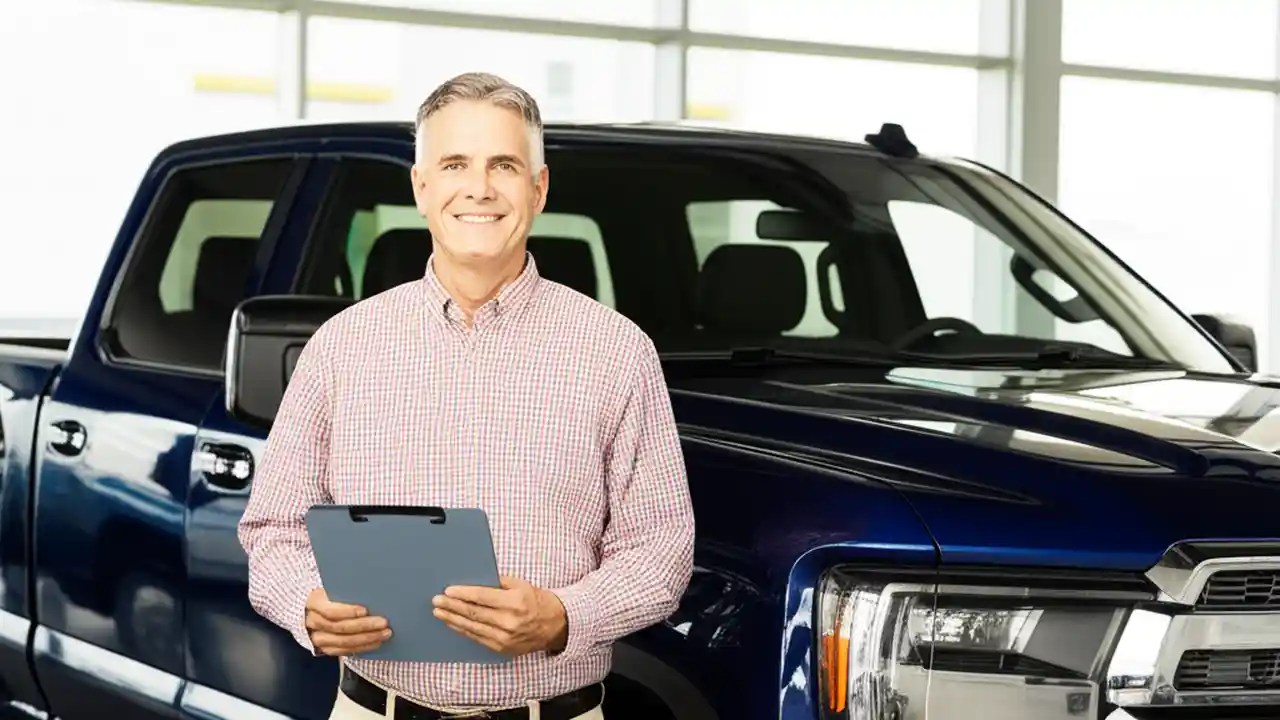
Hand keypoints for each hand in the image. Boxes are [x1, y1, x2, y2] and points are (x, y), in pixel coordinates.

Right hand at [305, 588, 391, 655]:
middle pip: (339, 627)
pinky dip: (362, 647)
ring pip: (343, 641)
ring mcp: (318, 637)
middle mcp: (313, 622)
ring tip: (384, 633)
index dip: (348, 612)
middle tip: (383, 622)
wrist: (315, 609)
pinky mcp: (326, 648)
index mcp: (314, 602)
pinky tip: (376, 642)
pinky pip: (344, 651)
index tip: (365, 610)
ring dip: (367, 638)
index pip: (329, 610)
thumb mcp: (333, 587)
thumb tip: (372, 590)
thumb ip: (347, 590)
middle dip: (364, 626)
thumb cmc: (330, 595)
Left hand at [431, 576, 567, 655]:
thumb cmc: (536, 601)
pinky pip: (477, 638)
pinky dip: (463, 630)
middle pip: (474, 613)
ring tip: (439, 612)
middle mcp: (510, 621)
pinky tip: (453, 624)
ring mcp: (505, 638)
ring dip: (453, 619)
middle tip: (437, 601)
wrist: (555, 625)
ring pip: (472, 627)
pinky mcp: (502, 648)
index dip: (463, 594)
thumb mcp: (521, 584)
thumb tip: (473, 581)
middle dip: (452, 606)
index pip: (482, 597)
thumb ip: (498, 582)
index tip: (448, 591)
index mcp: (515, 602)